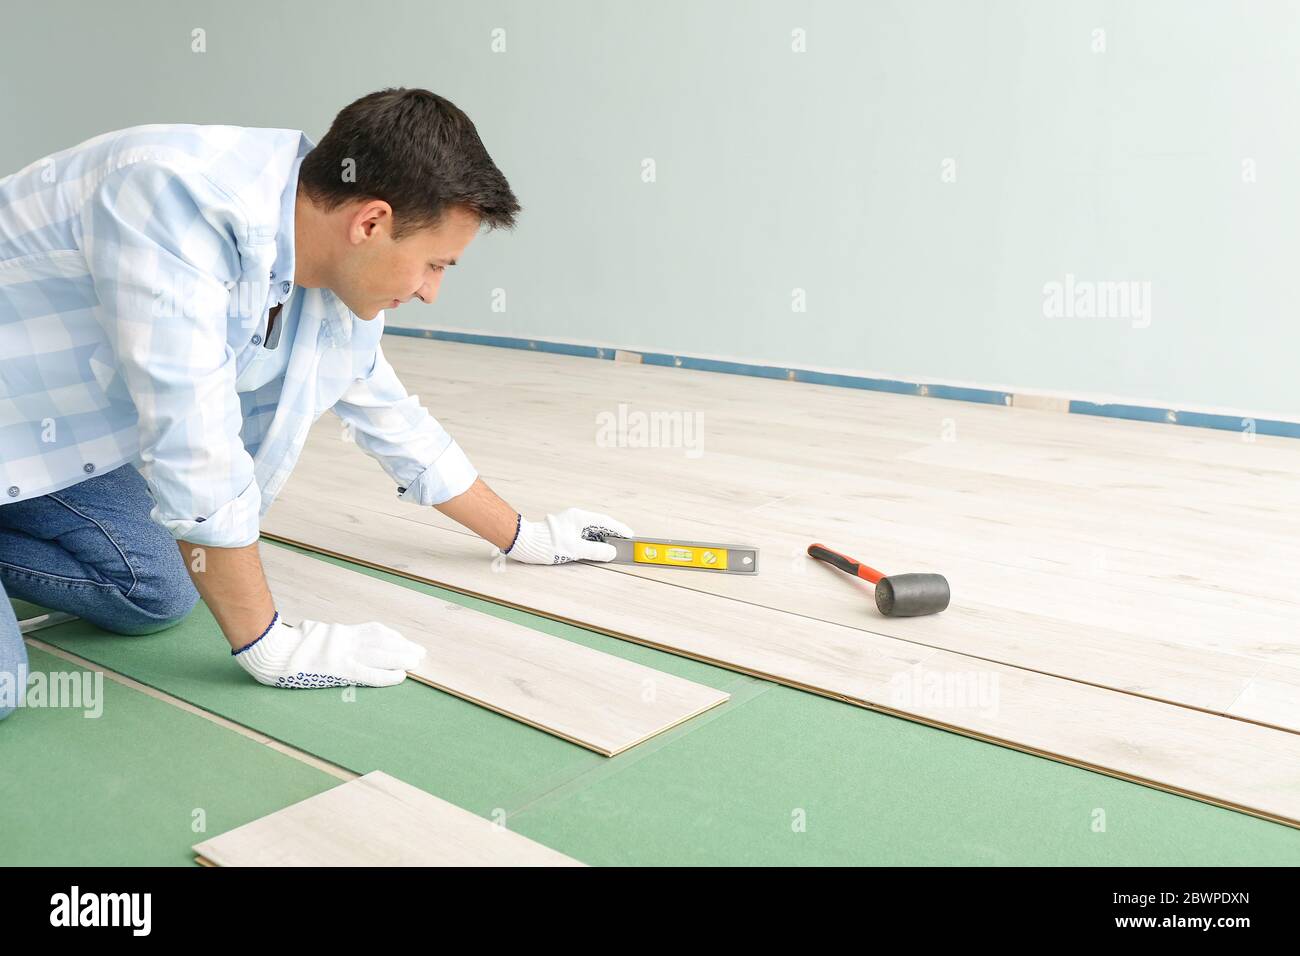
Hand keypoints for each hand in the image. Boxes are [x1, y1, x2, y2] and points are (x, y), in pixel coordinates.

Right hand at [232, 612, 425, 687]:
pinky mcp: (339, 670)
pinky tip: (399, 677)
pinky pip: (368, 673)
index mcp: (340, 633)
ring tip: (416, 662)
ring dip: (401, 658)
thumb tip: (342, 638)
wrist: (274, 654)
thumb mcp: (314, 634)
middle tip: (420, 652)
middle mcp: (345, 640)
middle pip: (382, 642)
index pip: (373, 631)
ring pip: (380, 654)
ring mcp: (343, 655)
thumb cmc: (290, 647)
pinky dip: (386, 675)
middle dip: (403, 647)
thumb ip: (331, 637)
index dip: (392, 637)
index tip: (404, 641)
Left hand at [503, 507, 633, 564]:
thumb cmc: (547, 544)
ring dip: (602, 540)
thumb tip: (611, 552)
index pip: (605, 522)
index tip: (630, 535)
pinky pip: (583, 536)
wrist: (525, 544)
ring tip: (612, 550)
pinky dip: (592, 543)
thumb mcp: (575, 550)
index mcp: (579, 517)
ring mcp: (570, 524)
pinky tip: (595, 551)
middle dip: (612, 535)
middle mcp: (575, 518)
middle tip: (624, 544)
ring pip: (591, 531)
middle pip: (599, 526)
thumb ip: (596, 551)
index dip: (619, 529)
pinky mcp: (565, 532)